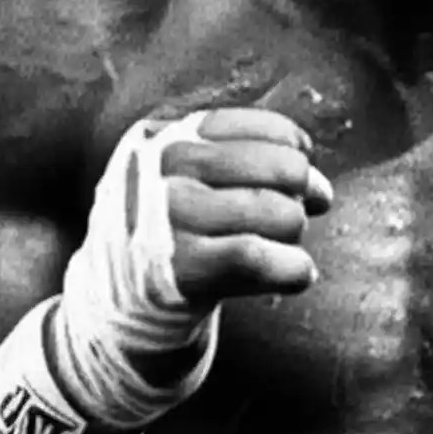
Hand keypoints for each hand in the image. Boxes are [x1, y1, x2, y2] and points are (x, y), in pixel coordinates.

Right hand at [159, 108, 332, 302]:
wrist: (117, 307)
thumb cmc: (170, 234)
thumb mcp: (180, 178)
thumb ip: (238, 160)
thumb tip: (315, 181)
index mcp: (160, 137)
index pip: (253, 126)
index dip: (291, 144)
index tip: (302, 161)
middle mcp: (158, 169)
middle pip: (280, 167)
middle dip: (307, 190)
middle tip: (310, 206)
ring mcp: (166, 217)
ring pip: (278, 213)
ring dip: (296, 234)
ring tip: (286, 245)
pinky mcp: (181, 268)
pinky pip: (261, 258)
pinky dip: (294, 269)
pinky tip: (297, 274)